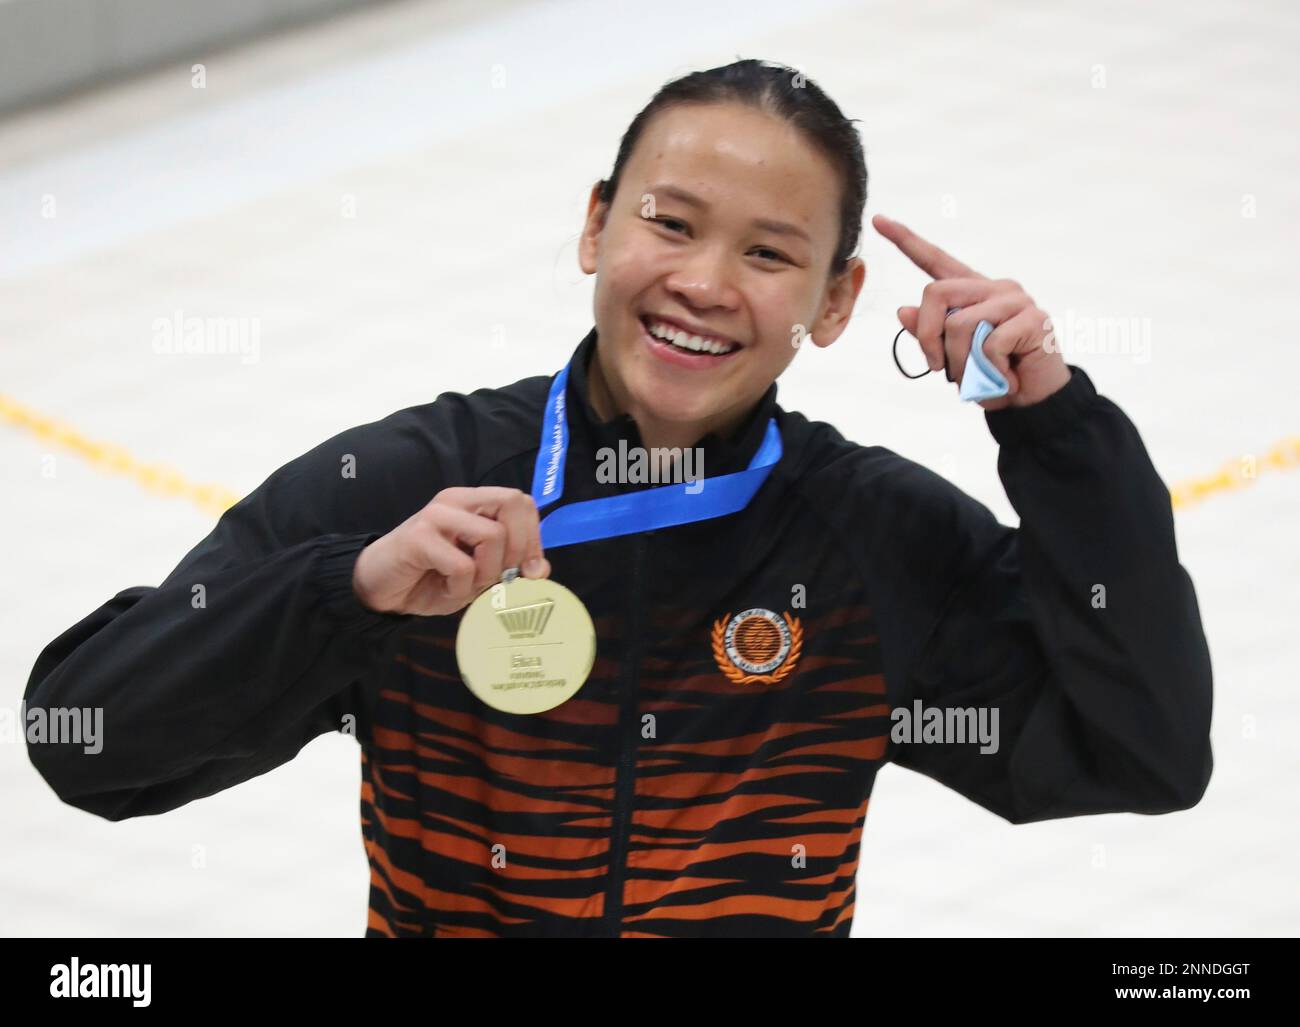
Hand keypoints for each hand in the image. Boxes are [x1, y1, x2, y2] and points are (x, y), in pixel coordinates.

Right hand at [352, 487, 551, 616]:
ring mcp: (436, 515)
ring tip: (466, 584)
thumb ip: (509, 567)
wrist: (379, 589)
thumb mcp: (478, 576)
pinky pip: (463, 565)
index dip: (533, 537)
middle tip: (501, 576)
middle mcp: (456, 501)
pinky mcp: (419, 537)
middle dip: (519, 547)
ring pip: (493, 536)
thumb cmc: (431, 579)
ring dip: (488, 572)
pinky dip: (461, 587)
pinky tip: (445, 588)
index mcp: (473, 503)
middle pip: (513, 502)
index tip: (528, 569)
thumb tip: (539, 569)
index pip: (521, 502)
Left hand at [872, 214, 1071, 409]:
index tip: (878, 220)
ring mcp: (1015, 299)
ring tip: (978, 378)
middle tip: (938, 369)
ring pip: (959, 324)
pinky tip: (1005, 377)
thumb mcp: (951, 358)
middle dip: (927, 338)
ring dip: (959, 363)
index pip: (935, 259)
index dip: (906, 240)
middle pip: (936, 292)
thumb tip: (902, 310)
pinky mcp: (1033, 318)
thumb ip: (929, 334)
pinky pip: (989, 345)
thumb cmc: (989, 376)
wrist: (1031, 400)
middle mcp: (993, 287)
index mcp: (970, 292)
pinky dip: (989, 371)